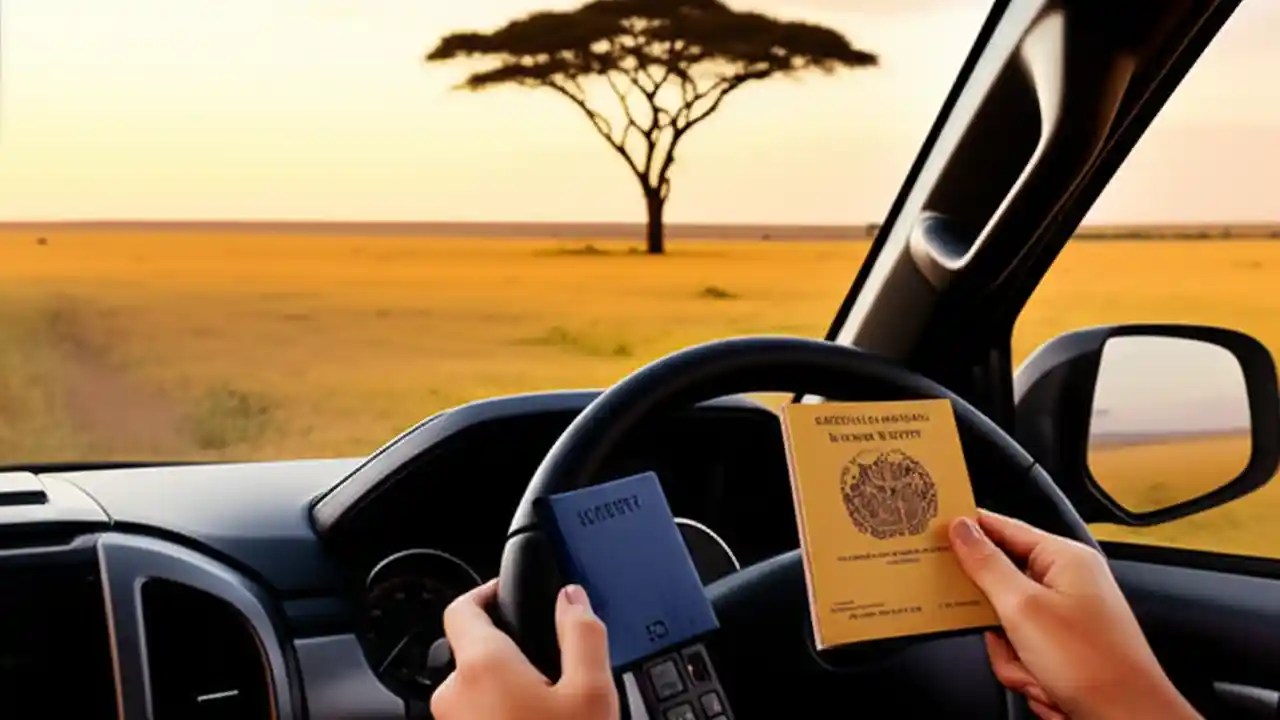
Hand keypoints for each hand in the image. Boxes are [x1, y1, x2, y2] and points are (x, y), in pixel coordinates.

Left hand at [431, 580, 619, 719]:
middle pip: (474, 651)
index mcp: (481, 667)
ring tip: (550, 702)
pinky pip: (479, 715)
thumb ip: (583, 636)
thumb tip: (573, 598)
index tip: (509, 590)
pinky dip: (503, 711)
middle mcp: (453, 696)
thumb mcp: (591, 695)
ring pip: (478, 688)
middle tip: (549, 661)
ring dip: (508, 686)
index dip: (487, 591)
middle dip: (510, 650)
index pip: (463, 607)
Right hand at [949, 510, 1200, 719]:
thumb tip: (961, 530)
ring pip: (1004, 626)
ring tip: (1038, 672)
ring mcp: (1064, 619)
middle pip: (999, 585)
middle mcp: (1067, 584)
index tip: (934, 528)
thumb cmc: (1094, 665)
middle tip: (1002, 633)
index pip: (1004, 528)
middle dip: (996, 622)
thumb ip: (986, 565)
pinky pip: (1019, 652)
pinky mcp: (1061, 649)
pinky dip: (1026, 673)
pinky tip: (1047, 686)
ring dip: (1013, 656)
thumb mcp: (1024, 609)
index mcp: (1064, 559)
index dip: (969, 528)